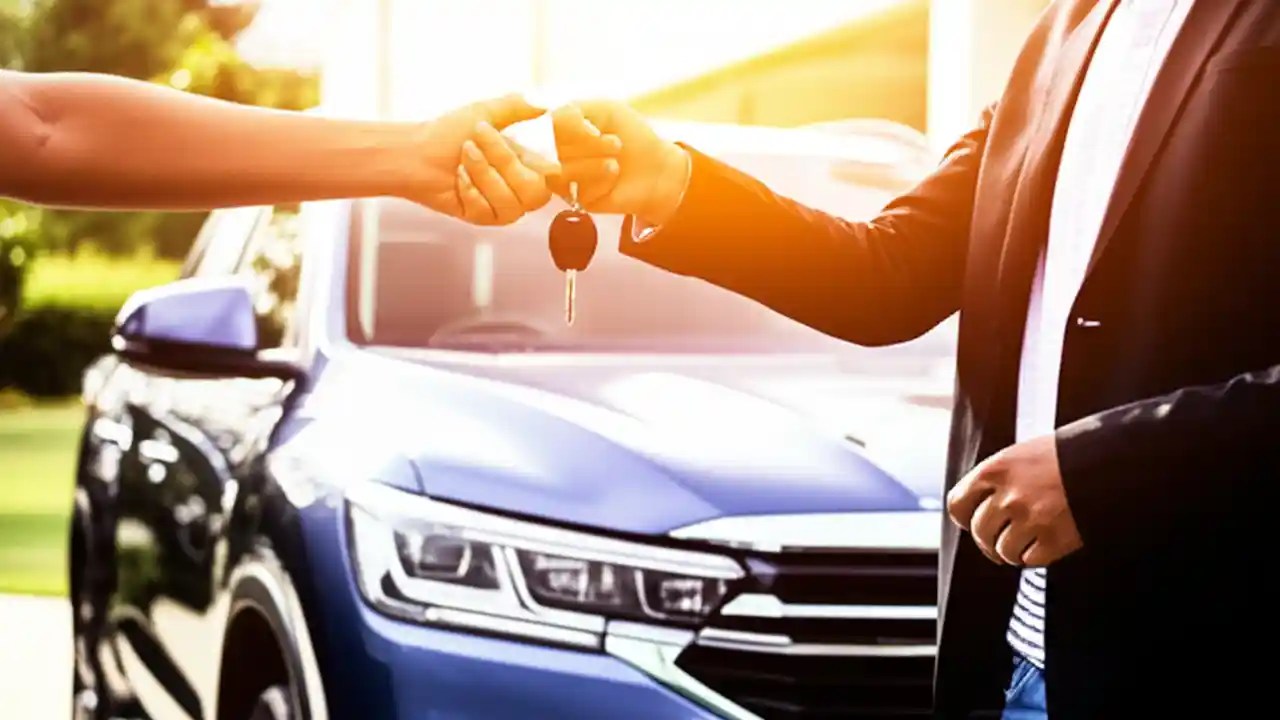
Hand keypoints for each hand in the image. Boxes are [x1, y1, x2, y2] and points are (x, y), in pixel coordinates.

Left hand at [409, 94, 557, 224]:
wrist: (414, 154)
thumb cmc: (446, 133)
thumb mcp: (483, 113)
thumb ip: (516, 107)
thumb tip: (544, 104)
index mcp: (524, 162)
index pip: (552, 175)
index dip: (543, 167)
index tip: (520, 146)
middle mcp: (517, 187)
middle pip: (535, 192)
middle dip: (504, 164)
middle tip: (475, 144)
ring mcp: (501, 206)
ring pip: (510, 203)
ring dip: (482, 175)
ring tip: (463, 160)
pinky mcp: (482, 218)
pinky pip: (487, 211)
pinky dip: (469, 190)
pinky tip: (458, 180)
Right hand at [552, 100, 689, 222]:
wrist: (658, 168)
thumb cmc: (633, 136)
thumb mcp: (605, 111)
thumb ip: (573, 110)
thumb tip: (549, 116)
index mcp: (558, 131)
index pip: (543, 127)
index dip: (566, 126)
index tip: (594, 127)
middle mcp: (556, 156)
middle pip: (550, 150)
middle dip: (587, 145)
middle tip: (617, 143)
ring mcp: (565, 180)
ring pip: (560, 172)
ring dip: (592, 163)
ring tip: (617, 160)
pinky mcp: (579, 200)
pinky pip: (578, 190)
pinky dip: (600, 179)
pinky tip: (614, 176)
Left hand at [946, 435, 1083, 566]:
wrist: (1109, 460)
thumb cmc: (1066, 455)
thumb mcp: (1021, 455)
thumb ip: (997, 479)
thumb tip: (977, 506)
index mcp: (994, 470)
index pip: (958, 505)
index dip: (965, 517)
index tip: (973, 521)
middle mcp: (1008, 495)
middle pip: (980, 532)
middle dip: (988, 540)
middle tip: (999, 541)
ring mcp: (1031, 519)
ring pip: (1003, 550)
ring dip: (1011, 550)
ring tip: (1024, 542)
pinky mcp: (1055, 539)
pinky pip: (1030, 560)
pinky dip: (1034, 556)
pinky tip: (1042, 545)